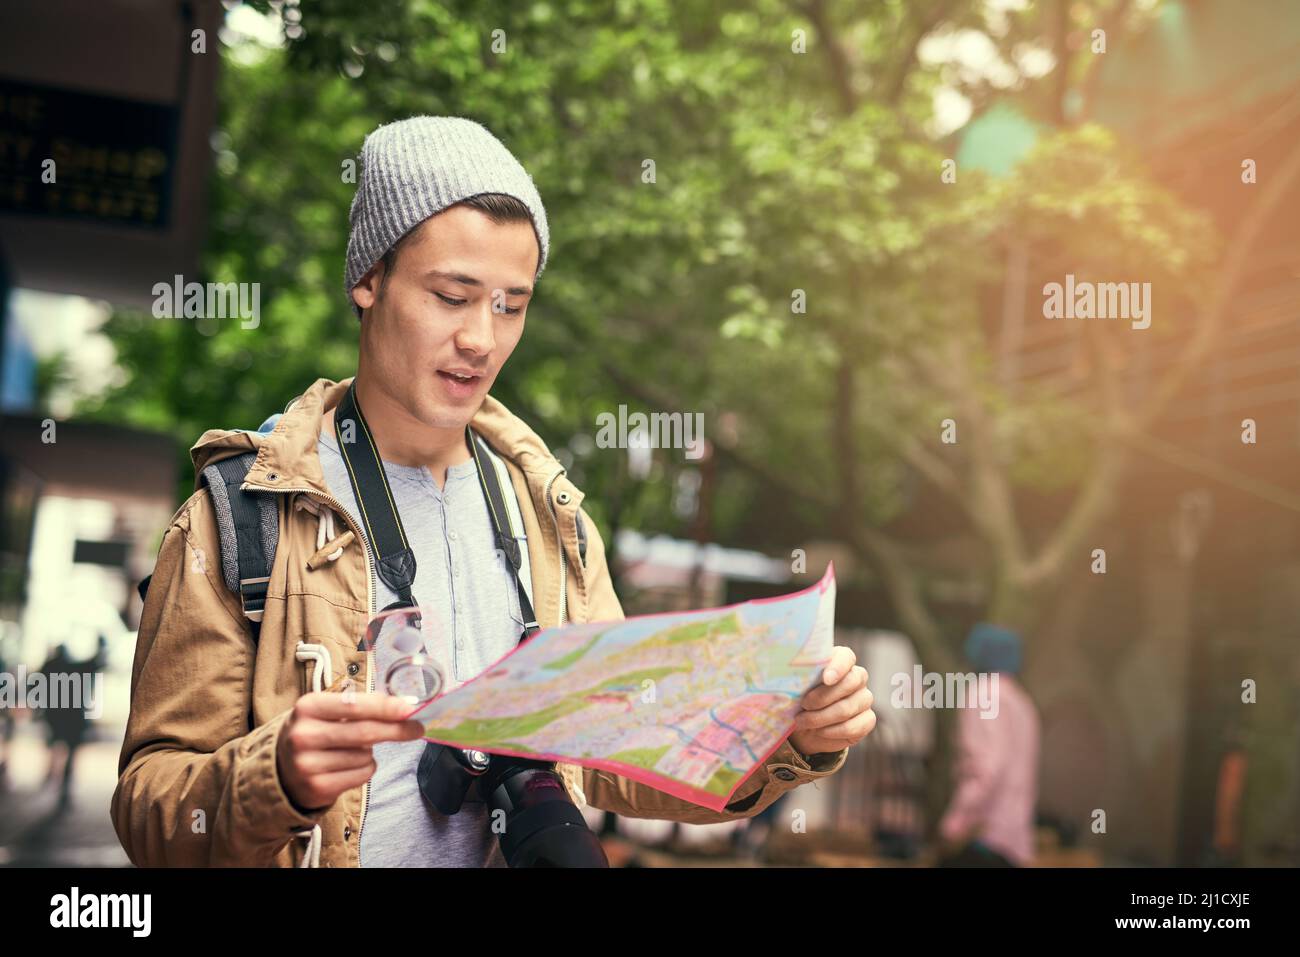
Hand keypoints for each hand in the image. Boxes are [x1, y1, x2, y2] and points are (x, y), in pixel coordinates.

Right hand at [276, 690, 425, 812]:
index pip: (355, 706)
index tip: (409, 709)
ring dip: (371, 753)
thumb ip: (360, 706)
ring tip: (352, 750)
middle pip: (365, 733)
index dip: (385, 708)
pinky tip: (348, 766)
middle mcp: (304, 734)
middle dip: (396, 730)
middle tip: (417, 728)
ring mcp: (308, 763)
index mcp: (308, 707)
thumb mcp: (326, 712)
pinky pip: (362, 775)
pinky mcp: (317, 787)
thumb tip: (400, 706)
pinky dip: (365, 769)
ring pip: (365, 756)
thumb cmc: (315, 732)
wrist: (281, 769)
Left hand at [788, 646, 875, 758]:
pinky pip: (854, 726)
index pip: (846, 657)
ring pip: (848, 707)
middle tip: (804, 705)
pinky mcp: (867, 720)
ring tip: (802, 721)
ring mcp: (864, 698)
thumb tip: (784, 673)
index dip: (838, 667)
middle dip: (823, 697)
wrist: (806, 727)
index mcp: (840, 662)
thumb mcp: (794, 685)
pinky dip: (832, 731)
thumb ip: (796, 676)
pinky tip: (819, 731)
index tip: (826, 679)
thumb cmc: (799, 698)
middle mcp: (856, 678)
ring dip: (821, 717)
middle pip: (851, 682)